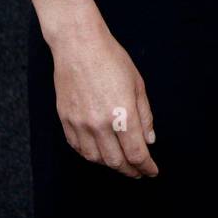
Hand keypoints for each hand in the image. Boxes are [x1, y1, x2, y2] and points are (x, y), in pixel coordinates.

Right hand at [50, 19, 158, 177]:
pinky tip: (99, 153)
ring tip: (121, 162)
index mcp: (122, 114)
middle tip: (138, 171)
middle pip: (116, 161)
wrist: (79, 46)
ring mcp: (80, 124)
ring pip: (96, 159)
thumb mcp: (137, 84)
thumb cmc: (111, 59)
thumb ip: (144, 115)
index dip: (145, 166)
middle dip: (130, 170)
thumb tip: (148, 140)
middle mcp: (100, 124)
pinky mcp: (65, 120)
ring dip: (110, 164)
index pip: (136, 153)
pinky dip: (91, 155)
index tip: (151, 171)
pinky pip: (78, 148)